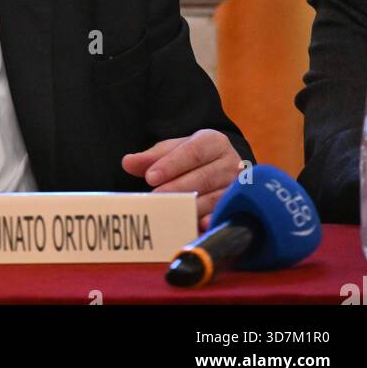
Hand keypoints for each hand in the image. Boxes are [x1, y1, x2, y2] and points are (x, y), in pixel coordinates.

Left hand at [121, 129, 244, 228]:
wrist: (223, 167)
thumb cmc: (193, 158)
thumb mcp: (174, 151)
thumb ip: (151, 157)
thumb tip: (127, 162)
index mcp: (214, 142)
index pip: (192, 152)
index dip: (171, 165)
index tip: (150, 177)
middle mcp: (230, 162)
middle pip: (202, 177)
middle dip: (177, 188)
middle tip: (155, 198)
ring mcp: (236, 186)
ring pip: (213, 198)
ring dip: (189, 207)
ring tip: (168, 212)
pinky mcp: (239, 206)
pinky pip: (223, 214)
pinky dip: (210, 220)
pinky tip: (198, 225)